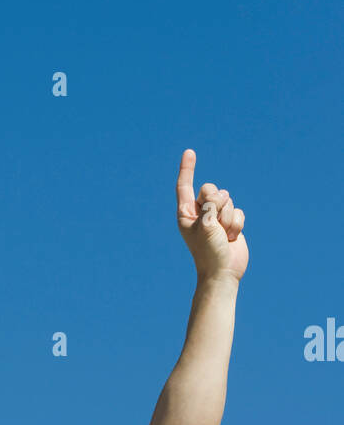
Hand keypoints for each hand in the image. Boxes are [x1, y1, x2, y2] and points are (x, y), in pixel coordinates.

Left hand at [176, 150, 247, 283]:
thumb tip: (221, 198)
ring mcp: (216, 217)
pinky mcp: (231, 222)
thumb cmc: (208, 252)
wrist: (223, 272)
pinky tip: (231, 238)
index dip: (187, 169)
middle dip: (217, 202)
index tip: (189, 152)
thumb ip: (210, 206)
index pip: (185, 186)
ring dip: (228, 218)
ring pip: (228, 200)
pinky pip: (238, 210)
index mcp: (186, 213)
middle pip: (211, 189)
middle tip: (214, 222)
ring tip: (222, 235)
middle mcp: (200, 213)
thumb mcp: (205, 226)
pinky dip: (237, 224)